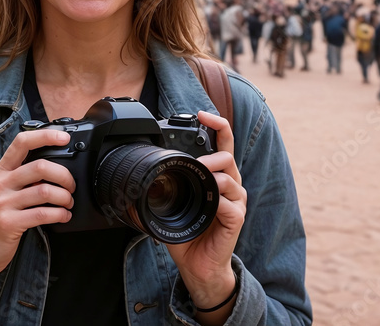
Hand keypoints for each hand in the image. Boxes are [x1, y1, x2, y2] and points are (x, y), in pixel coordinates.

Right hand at [0, 129, 75, 281]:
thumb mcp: (3, 192)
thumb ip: (22, 179)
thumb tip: (53, 170)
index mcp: (0, 171)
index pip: (21, 143)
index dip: (45, 136)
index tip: (64, 138)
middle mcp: (0, 184)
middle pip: (40, 166)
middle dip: (64, 176)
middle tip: (71, 186)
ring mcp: (2, 203)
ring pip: (44, 191)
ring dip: (64, 198)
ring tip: (68, 204)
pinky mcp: (8, 223)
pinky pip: (42, 214)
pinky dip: (59, 215)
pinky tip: (63, 216)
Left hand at [165, 110, 245, 309]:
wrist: (198, 264)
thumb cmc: (187, 231)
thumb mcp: (173, 201)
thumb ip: (167, 182)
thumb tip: (143, 166)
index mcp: (217, 176)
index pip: (224, 143)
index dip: (217, 124)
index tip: (202, 114)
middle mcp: (230, 185)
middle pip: (228, 156)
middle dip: (210, 155)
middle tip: (195, 161)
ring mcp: (236, 201)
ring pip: (229, 176)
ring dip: (212, 175)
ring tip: (198, 181)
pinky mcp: (237, 218)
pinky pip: (229, 203)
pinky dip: (216, 201)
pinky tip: (207, 206)